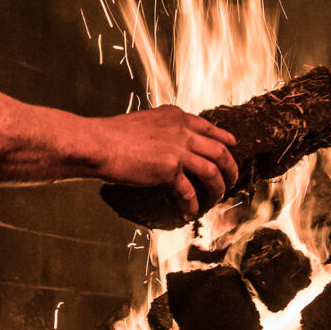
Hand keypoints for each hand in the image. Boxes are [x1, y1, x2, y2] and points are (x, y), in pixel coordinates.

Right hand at [96, 107, 239, 220]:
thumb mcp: (144, 122)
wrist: (98, 144)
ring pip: (212, 172)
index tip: (233, 146)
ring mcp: (178, 150)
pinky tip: (189, 213)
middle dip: (231, 168)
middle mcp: (182, 131)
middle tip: (232, 180)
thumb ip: (161, 129)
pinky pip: (189, 192)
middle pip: (220, 151)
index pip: (210, 128)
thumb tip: (167, 142)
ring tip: (217, 198)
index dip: (225, 138)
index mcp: (176, 116)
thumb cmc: (112, 135)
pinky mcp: (169, 170)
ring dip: (218, 188)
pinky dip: (192, 205)